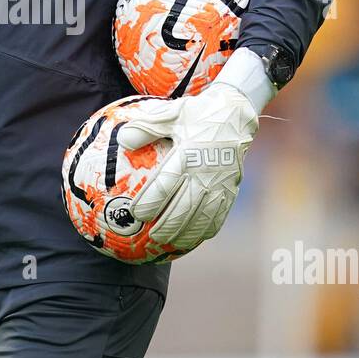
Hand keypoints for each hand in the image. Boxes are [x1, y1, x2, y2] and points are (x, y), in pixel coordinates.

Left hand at [116, 70, 263, 251]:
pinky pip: (219, 216)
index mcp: (187, 156)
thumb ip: (146, 127)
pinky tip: (194, 238)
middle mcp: (204, 174)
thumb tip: (122, 139)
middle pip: (183, 209)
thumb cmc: (198, 115)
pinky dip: (205, 230)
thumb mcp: (171, 114)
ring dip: (185, 233)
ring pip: (201, 218)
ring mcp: (219, 184)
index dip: (149, 203)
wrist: (236, 115)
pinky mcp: (230, 190)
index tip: (136, 213)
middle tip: (151, 236)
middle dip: (166, 226)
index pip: (165, 186)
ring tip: (169, 243)